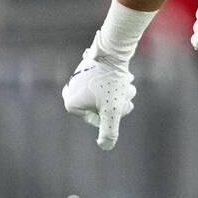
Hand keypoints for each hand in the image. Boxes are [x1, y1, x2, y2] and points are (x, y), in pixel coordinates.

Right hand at [62, 32, 135, 150]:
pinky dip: (116, 82)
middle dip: (118, 102)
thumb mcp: (112, 110)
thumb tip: (105, 146)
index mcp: (70, 103)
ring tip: (127, 81)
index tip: (119, 102)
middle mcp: (70, 92)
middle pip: (101, 108)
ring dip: (121, 91)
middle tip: (127, 90)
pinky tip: (123, 75)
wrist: (114, 51)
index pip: (98, 120)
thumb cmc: (111, 82)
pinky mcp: (87, 70)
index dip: (113, 114)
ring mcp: (78, 80)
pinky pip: (105, 84)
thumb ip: (109, 131)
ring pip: (106, 95)